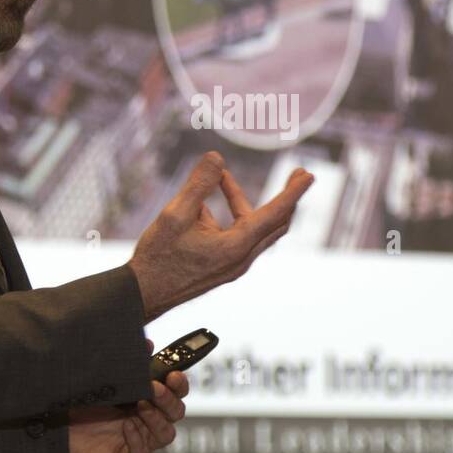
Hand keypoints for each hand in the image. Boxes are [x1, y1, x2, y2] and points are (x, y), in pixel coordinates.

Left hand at [68, 339, 189, 452]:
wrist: (55, 430)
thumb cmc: (82, 404)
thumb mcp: (104, 382)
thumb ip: (127, 365)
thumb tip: (147, 343)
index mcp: (147, 400)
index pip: (175, 394)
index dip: (179, 385)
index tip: (173, 375)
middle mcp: (147, 420)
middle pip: (175, 413)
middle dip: (169, 400)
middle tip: (155, 388)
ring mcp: (138, 441)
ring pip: (165, 434)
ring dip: (157, 419)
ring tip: (142, 406)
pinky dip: (137, 439)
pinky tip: (126, 426)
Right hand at [127, 151, 313, 320]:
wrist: (143, 295)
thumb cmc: (158, 258)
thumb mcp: (174, 215)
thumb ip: (198, 184)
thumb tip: (216, 158)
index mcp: (236, 247)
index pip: (276, 214)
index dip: (293, 191)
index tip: (309, 175)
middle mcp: (241, 258)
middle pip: (276, 223)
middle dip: (288, 197)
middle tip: (300, 173)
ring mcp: (233, 265)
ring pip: (254, 229)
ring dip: (244, 202)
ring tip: (223, 178)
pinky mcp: (222, 266)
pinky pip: (237, 236)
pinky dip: (228, 215)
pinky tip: (201, 203)